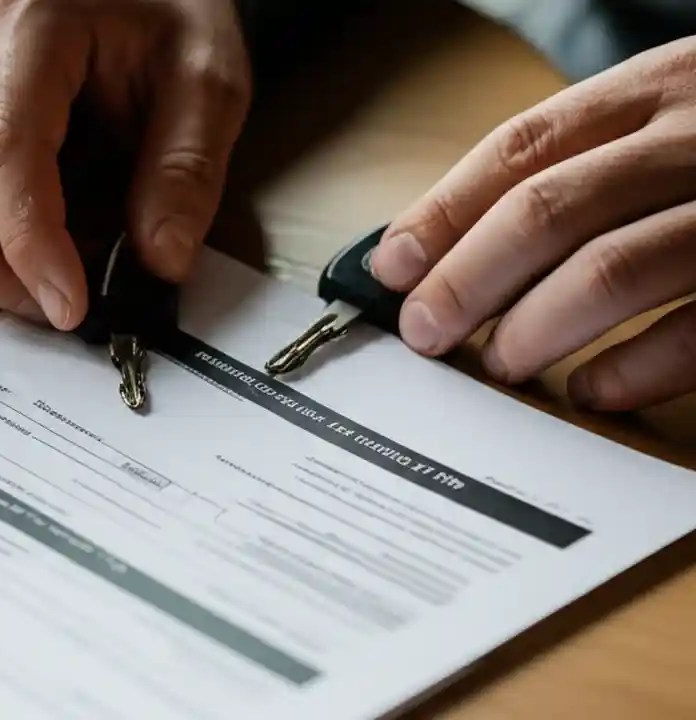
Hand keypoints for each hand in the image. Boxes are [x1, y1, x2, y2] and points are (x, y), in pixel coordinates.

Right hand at [0, 0, 250, 329]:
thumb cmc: (169, 15)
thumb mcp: (210, 77)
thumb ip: (187, 168)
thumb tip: (158, 264)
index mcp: (30, 23)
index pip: (0, 148)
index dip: (28, 243)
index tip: (70, 307)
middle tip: (50, 305)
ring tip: (34, 279)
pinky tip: (13, 247)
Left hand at [372, 37, 695, 411]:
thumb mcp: (679, 115)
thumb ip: (587, 163)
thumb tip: (450, 244)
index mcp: (662, 86)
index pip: (521, 147)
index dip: (444, 210)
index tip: (391, 267)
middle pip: (550, 208)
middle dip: (470, 279)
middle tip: (427, 331)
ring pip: (617, 268)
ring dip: (539, 327)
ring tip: (500, 362)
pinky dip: (638, 367)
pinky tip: (593, 392)